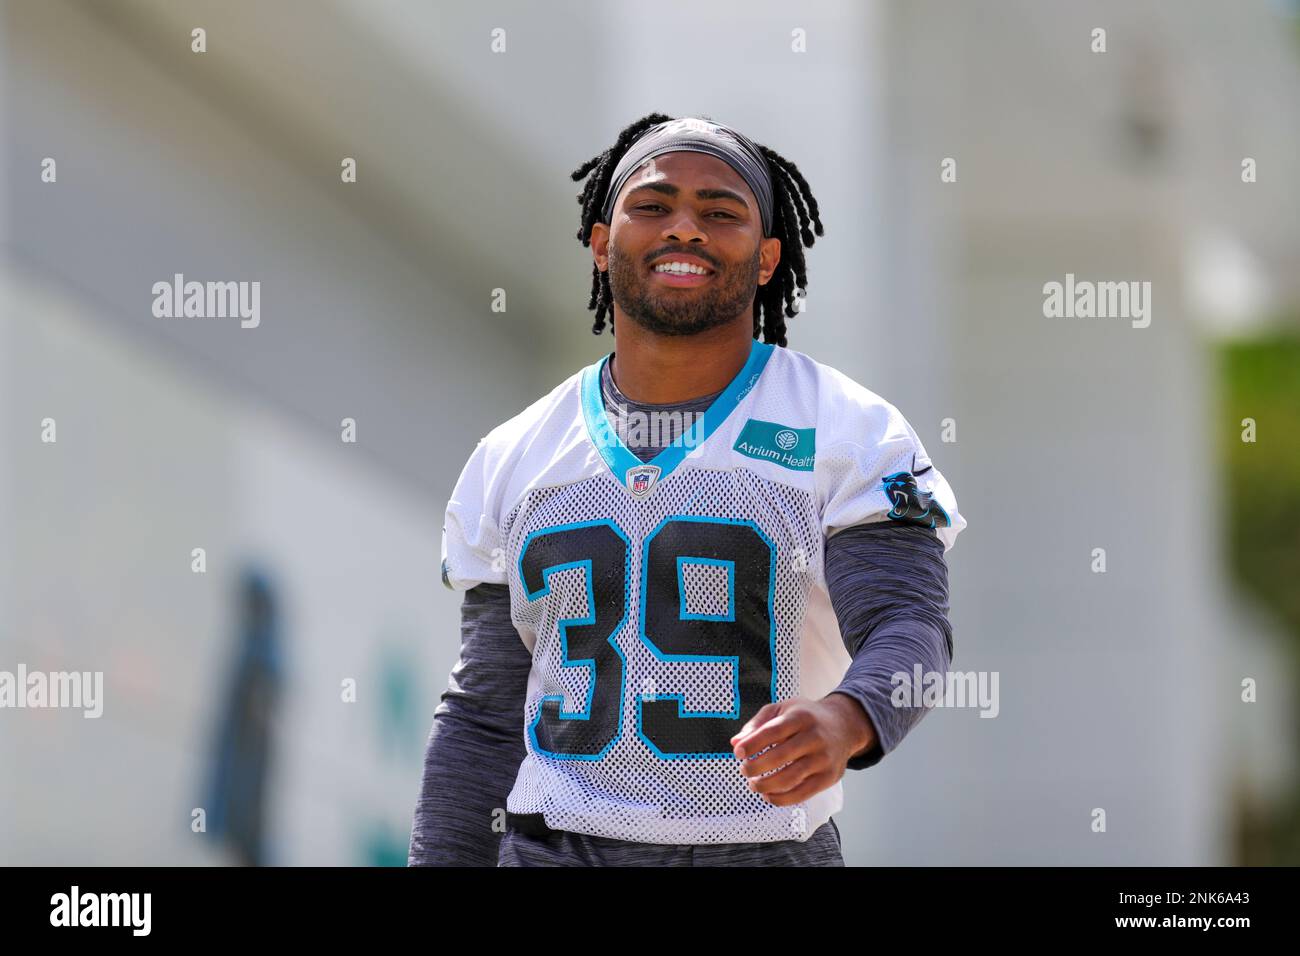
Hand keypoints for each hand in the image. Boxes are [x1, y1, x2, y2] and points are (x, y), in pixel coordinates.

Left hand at [730, 695, 877, 805]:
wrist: (843, 726)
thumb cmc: (806, 717)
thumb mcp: (782, 709)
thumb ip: (757, 724)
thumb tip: (735, 743)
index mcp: (801, 717)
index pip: (772, 732)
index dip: (752, 744)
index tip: (738, 752)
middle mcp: (815, 737)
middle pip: (779, 756)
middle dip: (755, 767)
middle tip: (744, 769)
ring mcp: (823, 759)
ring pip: (789, 779)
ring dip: (765, 785)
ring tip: (753, 784)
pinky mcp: (828, 777)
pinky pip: (802, 794)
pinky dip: (781, 799)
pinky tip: (768, 796)